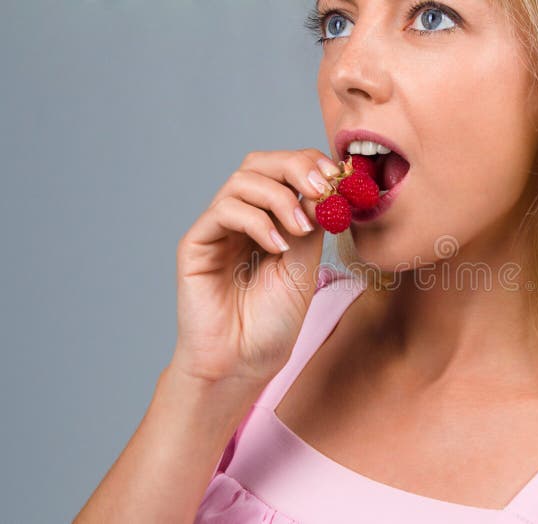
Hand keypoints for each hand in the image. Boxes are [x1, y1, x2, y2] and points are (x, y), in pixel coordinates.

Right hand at [170, 148, 339, 384]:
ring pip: (243, 180)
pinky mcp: (196, 244)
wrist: (243, 364)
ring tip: (301, 229)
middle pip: (260, 163)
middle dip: (296, 167)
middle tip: (321, 188)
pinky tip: (276, 247)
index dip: (311, 165)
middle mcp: (241, 217)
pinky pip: (224, 210)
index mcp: (269, 218)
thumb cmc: (273, 322)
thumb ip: (311, 225)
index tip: (340, 178)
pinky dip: (257, 220)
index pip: (285, 170)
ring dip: (280, 196)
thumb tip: (328, 186)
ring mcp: (217, 229)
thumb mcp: (304, 266)